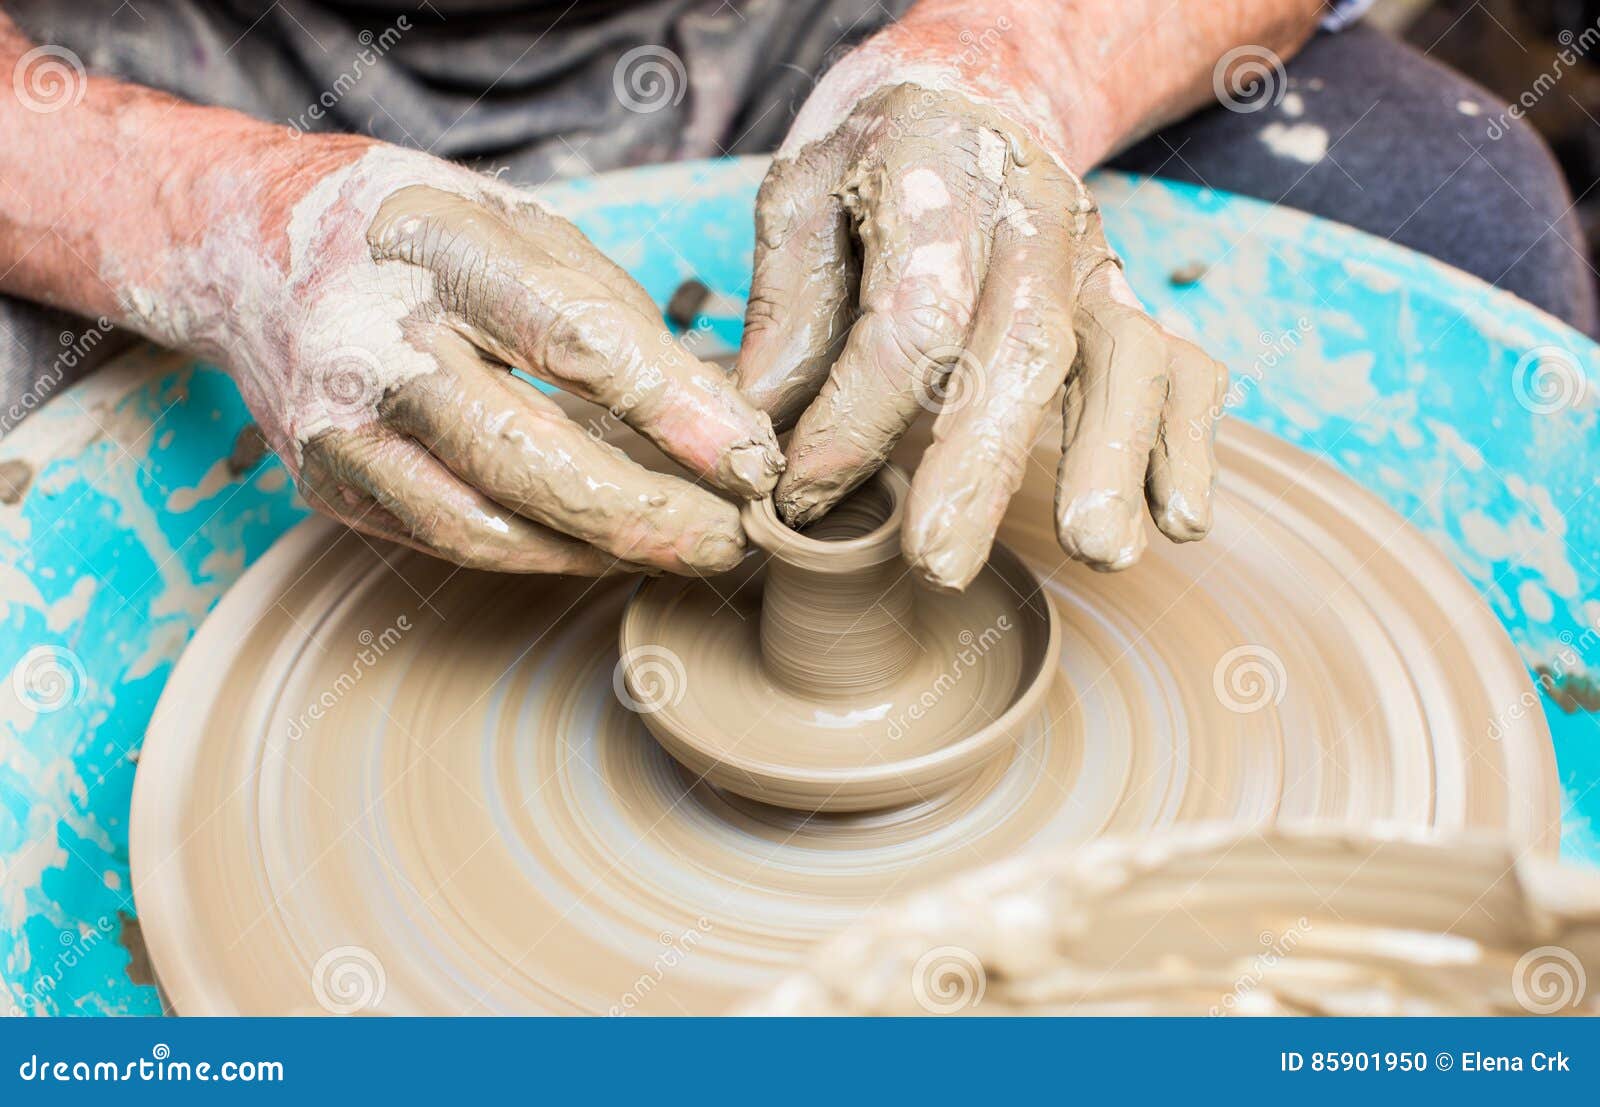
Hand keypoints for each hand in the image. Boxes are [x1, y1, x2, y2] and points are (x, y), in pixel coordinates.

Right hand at [168, 140, 783, 574]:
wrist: (251, 251)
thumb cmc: (421, 234)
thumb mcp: (521, 230)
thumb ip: (612, 315)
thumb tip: (719, 420)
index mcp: (436, 250)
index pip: (572, 339)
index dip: (674, 410)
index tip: (754, 460)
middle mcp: (371, 343)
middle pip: (525, 457)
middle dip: (649, 515)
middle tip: (737, 538)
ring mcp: (338, 427)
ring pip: (488, 526)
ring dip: (605, 553)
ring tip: (689, 550)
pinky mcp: (329, 487)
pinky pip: (454, 542)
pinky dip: (546, 554)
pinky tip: (611, 548)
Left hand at [738, 61, 1227, 590]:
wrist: (980, 82)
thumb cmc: (879, 154)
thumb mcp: (803, 193)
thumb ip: (789, 305)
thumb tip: (766, 423)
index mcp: (940, 175)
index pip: (910, 313)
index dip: (856, 415)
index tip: (800, 492)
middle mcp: (1035, 215)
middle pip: (1023, 344)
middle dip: (982, 462)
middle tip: (938, 560)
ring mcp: (1095, 260)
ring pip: (1124, 358)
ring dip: (1112, 459)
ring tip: (1097, 551)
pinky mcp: (1129, 299)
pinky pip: (1184, 367)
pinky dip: (1189, 443)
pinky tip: (1180, 519)